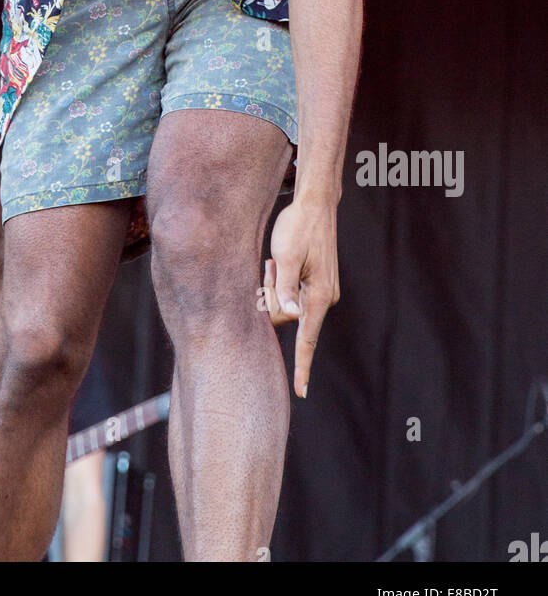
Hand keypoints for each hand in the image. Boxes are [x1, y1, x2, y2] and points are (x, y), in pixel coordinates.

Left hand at [262, 195, 340, 399]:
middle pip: (286, 318)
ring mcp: (321, 291)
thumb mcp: (285, 256)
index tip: (300, 391)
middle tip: (271, 265)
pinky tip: (280, 261)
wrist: (315, 204)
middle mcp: (324, 297)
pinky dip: (280, 281)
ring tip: (277, 260)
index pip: (307, 339)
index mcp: (319, 295)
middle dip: (271, 297)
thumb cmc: (298, 227)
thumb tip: (287, 316)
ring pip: (286, 305)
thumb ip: (284, 288)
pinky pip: (290, 294)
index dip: (302, 367)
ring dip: (274, 285)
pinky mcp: (315, 283)